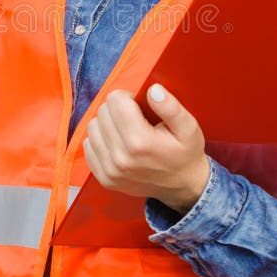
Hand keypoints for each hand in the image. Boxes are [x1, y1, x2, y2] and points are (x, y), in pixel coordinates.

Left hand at [83, 83, 210, 215]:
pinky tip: (117, 143)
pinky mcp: (104, 178)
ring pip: (92, 127)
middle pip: (102, 112)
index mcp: (140, 142)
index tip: (139, 106)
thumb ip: (170, 106)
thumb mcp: (188, 127)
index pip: (115, 100)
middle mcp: (120, 158)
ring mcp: (110, 171)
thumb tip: (153, 90)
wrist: (182, 186)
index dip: (128, 97)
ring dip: (106, 123)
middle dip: (117, 109)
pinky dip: (100, 140)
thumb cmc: (185, 153)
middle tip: (134, 118)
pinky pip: (88, 147)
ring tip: (125, 129)